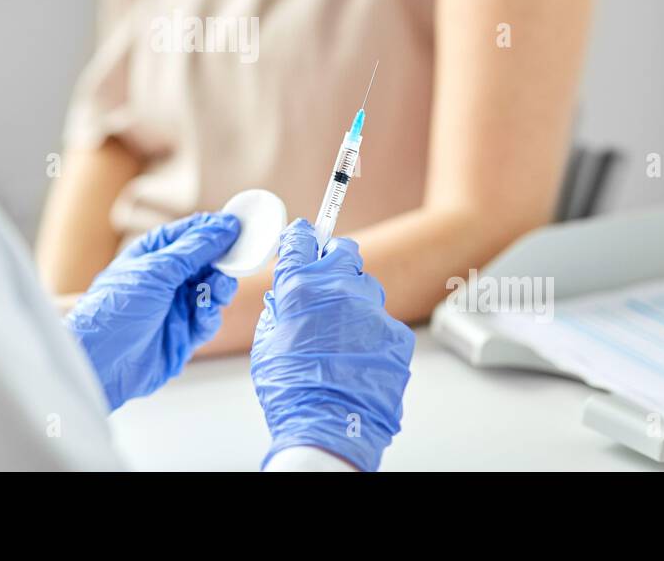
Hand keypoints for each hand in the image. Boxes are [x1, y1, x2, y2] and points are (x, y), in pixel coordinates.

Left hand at [65, 212, 239, 410]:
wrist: (102, 362)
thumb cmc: (115, 309)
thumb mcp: (157, 270)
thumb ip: (194, 250)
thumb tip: (223, 227)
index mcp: (151, 256)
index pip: (188, 234)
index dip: (212, 229)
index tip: (236, 225)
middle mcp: (164, 280)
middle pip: (205, 263)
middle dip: (220, 262)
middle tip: (234, 262)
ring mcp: (174, 307)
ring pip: (210, 291)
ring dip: (219, 289)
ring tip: (219, 289)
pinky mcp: (182, 335)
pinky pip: (208, 320)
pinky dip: (211, 315)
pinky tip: (205, 313)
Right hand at [251, 219, 414, 470]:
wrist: (329, 427)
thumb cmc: (292, 391)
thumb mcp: (267, 344)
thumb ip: (279, 312)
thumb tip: (285, 301)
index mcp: (301, 287)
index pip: (300, 240)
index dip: (299, 238)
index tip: (301, 237)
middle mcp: (339, 290)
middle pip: (342, 252)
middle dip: (333, 259)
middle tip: (325, 277)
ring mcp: (371, 310)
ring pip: (365, 287)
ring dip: (353, 298)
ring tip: (340, 331)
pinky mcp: (395, 333)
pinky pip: (381, 320)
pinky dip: (371, 331)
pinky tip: (358, 354)